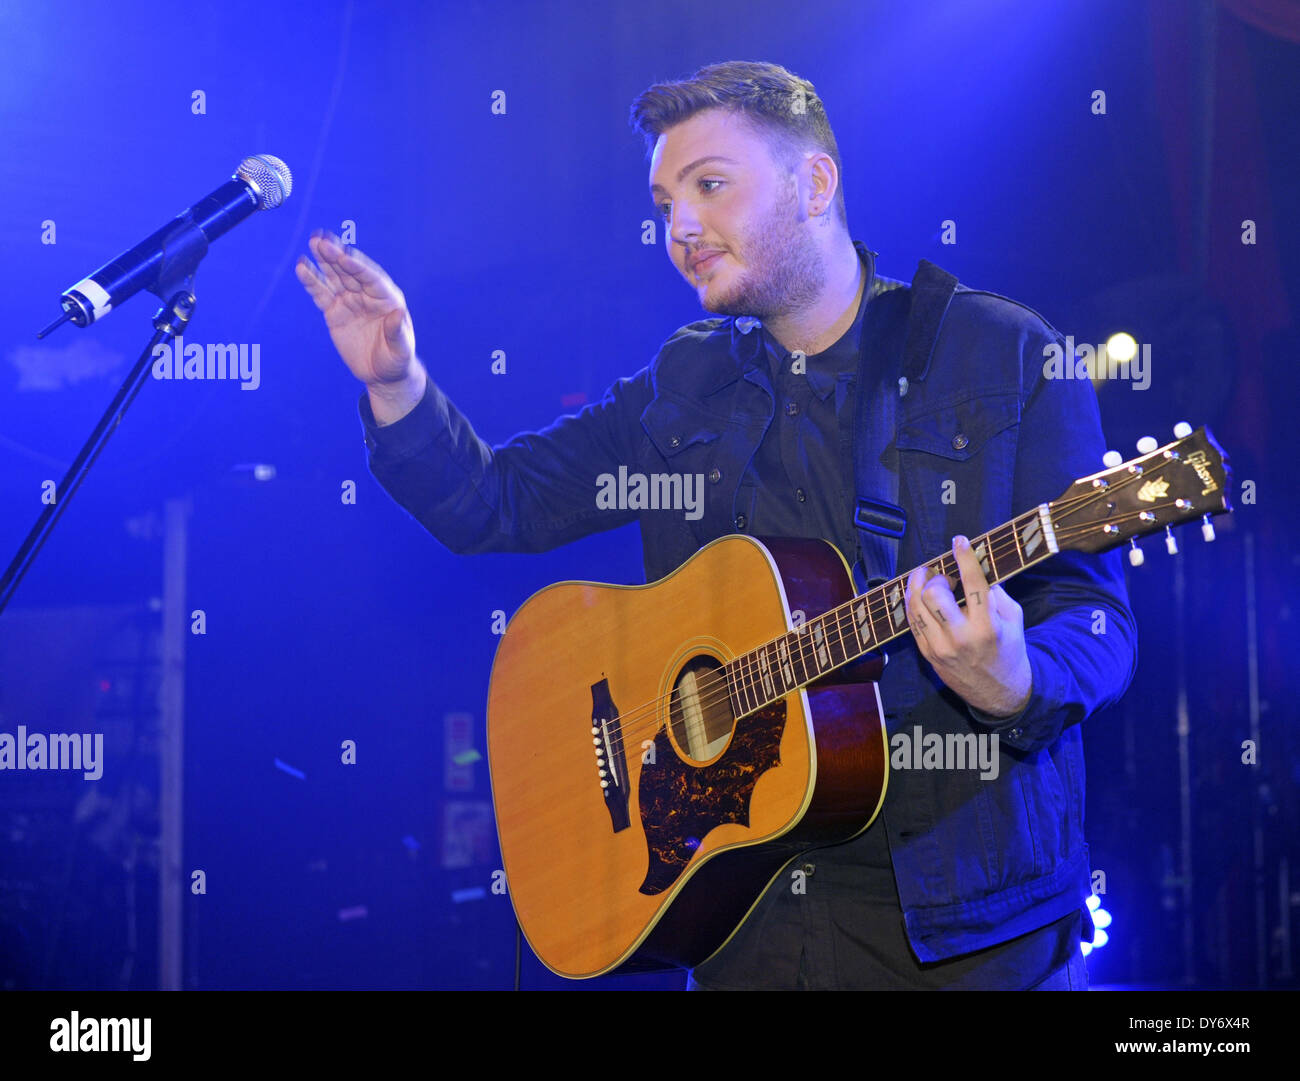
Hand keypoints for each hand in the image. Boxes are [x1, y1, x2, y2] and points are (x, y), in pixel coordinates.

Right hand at [296, 232, 425, 416]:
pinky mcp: (335, 312)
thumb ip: (397, 332)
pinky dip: (312, 281)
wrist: (381, 374)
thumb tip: (398, 313)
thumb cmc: (396, 361)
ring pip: (334, 277)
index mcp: (387, 299)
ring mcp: (350, 301)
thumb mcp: (400, 350)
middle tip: (320, 239)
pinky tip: (302, 267)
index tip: (343, 256)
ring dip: (323, 260)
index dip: (357, 266)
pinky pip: (321, 294)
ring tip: (312, 242)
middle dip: (336, 255)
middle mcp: (368, 295)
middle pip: (350, 271)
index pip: (371, 278)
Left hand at [904, 535, 1031, 717]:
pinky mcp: (928, 654)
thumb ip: (997, 592)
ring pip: (915, 606)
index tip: (959, 541)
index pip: (972, 583)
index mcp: (988, 626)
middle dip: (937, 577)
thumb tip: (976, 565)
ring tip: (925, 577)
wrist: (999, 691)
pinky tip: (919, 595)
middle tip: (944, 576)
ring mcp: (941, 647)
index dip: (964, 557)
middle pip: (934, 594)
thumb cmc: (1008, 648)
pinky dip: (913, 603)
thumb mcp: (1013, 618)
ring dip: (917, 586)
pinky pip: (912, 621)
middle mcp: (961, 637)